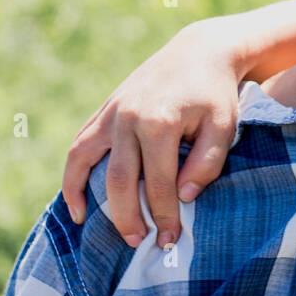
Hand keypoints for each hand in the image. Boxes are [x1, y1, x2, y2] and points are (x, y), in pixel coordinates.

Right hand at [61, 18, 246, 247]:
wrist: (200, 52)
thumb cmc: (216, 94)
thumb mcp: (224, 127)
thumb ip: (207, 164)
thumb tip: (182, 197)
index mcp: (160, 122)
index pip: (158, 183)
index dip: (164, 215)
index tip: (171, 240)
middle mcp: (129, 117)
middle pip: (120, 180)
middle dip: (128, 217)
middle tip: (140, 243)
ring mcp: (112, 113)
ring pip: (87, 163)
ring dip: (88, 199)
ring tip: (92, 227)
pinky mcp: (105, 110)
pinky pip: (79, 146)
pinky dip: (72, 176)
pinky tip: (76, 203)